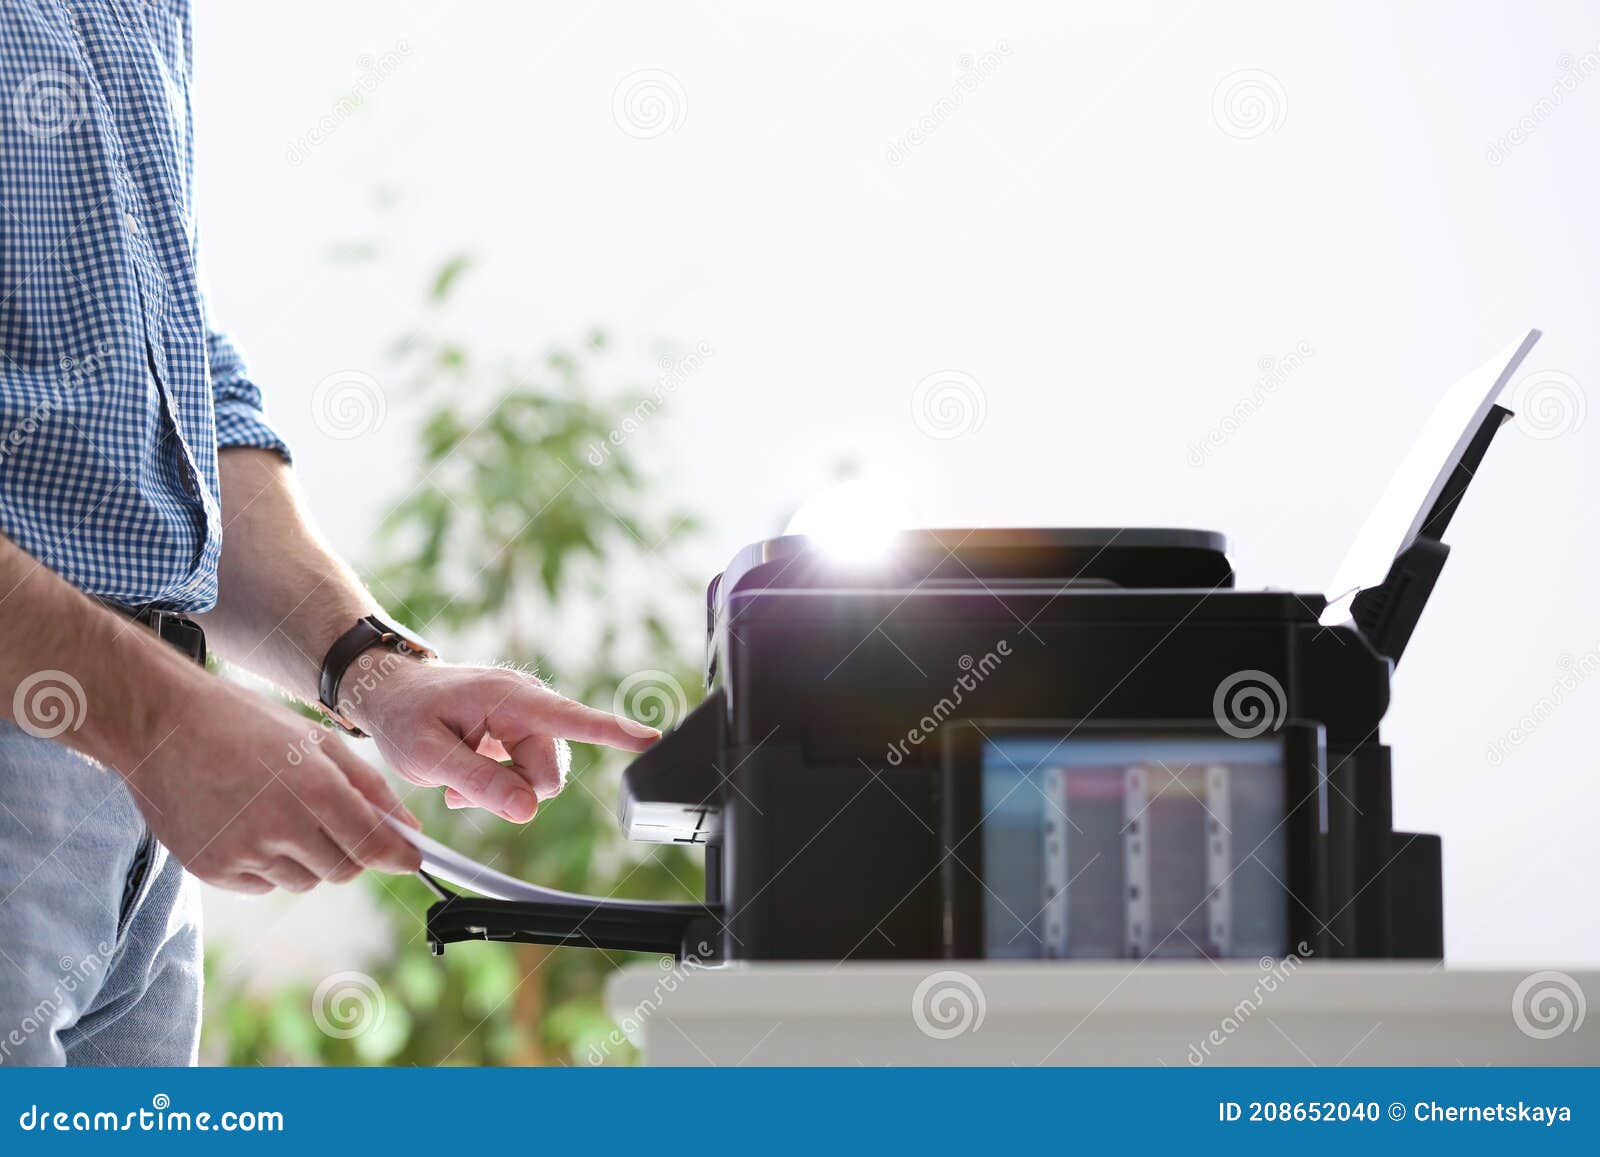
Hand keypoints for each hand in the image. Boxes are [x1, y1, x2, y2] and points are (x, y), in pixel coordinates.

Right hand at [120, 675, 421, 893]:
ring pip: (302, 880)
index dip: (399, 856)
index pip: (373, 845)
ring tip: (279, 812)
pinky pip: (262, 884)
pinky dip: (268, 864)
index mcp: (314, 789)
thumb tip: (410, 829)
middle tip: (335, 822)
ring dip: (307, 858)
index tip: (413, 860)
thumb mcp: (317, 741)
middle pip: (342, 870)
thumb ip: (369, 787)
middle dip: (352, 853)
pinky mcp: (212, 870)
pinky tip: (248, 824)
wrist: (162, 724)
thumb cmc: (246, 724)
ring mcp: (243, 853)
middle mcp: (280, 828)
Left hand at [348, 658, 659, 821]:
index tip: (654, 741)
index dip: (616, 733)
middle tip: (462, 786)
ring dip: (503, 788)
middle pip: (547, 771)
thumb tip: (528, 810)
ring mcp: (528, 716)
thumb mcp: (428, 756)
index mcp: (509, 698)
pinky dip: (499, 782)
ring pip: (538, 777)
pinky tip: (467, 774)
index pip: (573, 719)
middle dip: (512, 790)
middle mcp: (529, 702)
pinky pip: (525, 772)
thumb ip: (480, 783)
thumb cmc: (405, 716)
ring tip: (460, 776)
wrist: (390, 694)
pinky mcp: (523, 730)